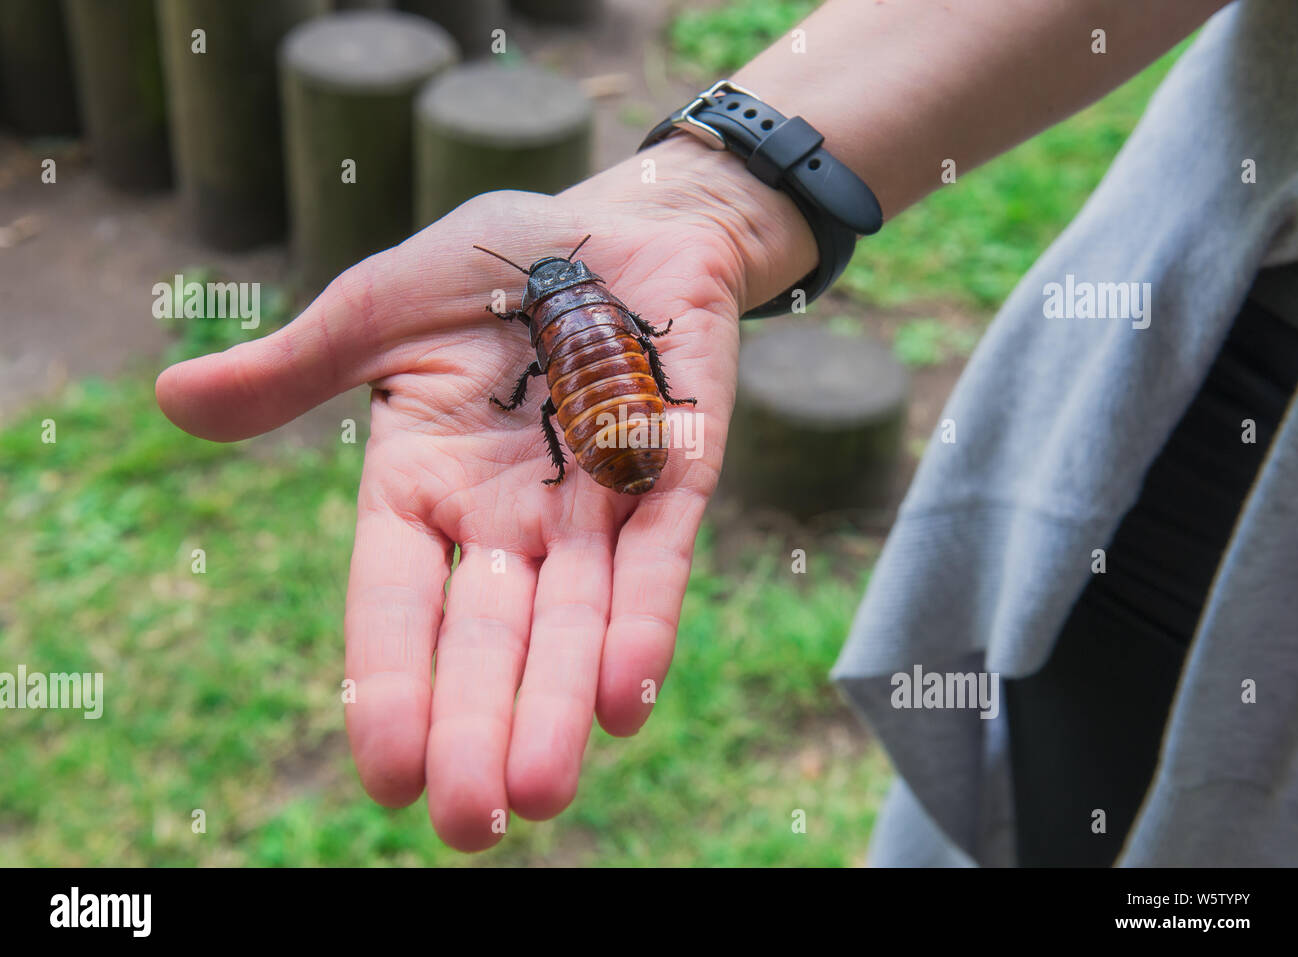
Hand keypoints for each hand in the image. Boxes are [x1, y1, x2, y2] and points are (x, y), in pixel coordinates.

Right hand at [155, 137, 813, 850]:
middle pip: (489, 634)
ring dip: (560, 701)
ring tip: (543, 791)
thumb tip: (171, 402)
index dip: (390, 680)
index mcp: (427, 482)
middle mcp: (509, 512)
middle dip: (479, 725)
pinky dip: (644, 620)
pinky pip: (658, 555)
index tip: (386, 772)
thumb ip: (296, 368)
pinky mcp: (674, 469)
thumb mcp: (382, 308)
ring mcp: (595, 498)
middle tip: (469, 824)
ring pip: (575, 617)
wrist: (617, 220)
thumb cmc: (494, 263)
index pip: (398, 596)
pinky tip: (628, 697)